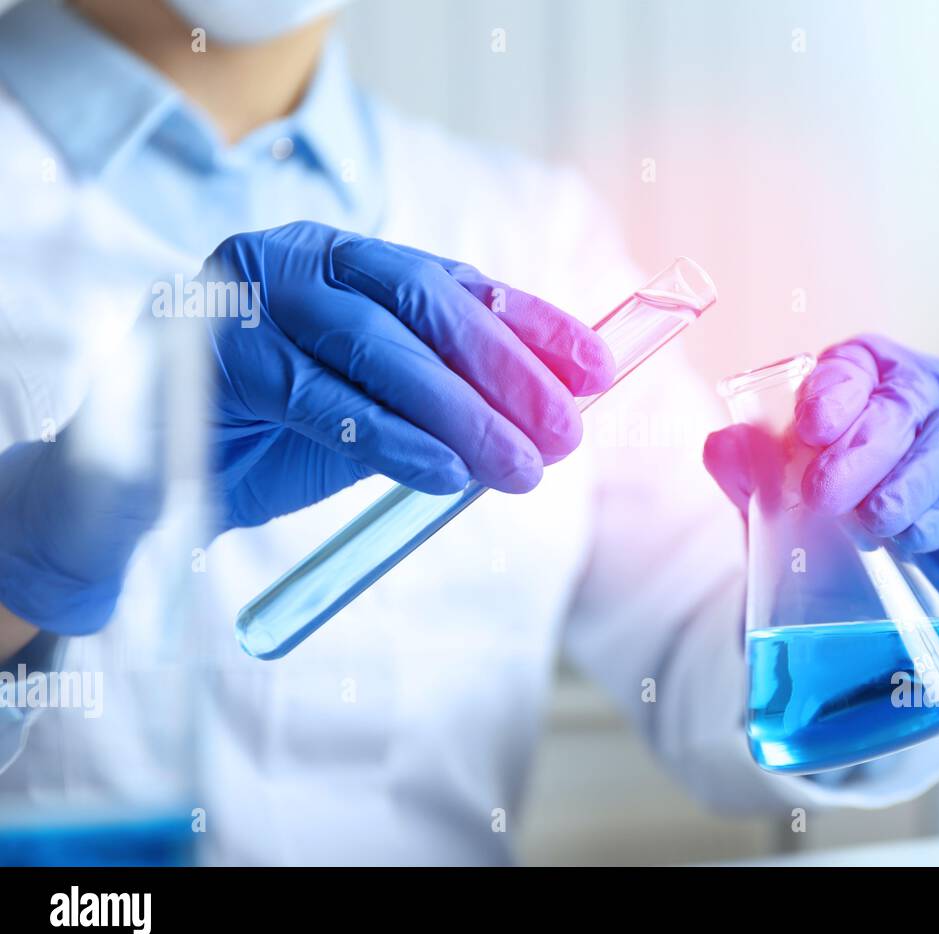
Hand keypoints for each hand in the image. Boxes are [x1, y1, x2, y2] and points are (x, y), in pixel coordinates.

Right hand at [0, 221, 614, 634]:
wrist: (148, 479)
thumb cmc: (274, 437)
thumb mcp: (378, 412)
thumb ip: (447, 402)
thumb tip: (552, 418)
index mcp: (345, 259)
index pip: (456, 282)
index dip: (534, 324)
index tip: (598, 369)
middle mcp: (298, 258)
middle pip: (424, 302)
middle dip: (508, 370)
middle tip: (567, 433)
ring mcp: (250, 297)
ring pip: (378, 347)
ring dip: (461, 412)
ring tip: (521, 469)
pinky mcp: (212, 354)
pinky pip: (319, 398)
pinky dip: (391, 437)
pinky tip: (446, 474)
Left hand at [704, 334, 938, 600]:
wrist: (875, 578)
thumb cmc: (828, 511)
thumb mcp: (776, 493)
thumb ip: (748, 468)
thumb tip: (722, 447)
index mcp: (867, 376)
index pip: (853, 365)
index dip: (833, 391)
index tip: (809, 426)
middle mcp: (923, 393)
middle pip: (900, 405)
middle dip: (861, 450)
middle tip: (823, 494)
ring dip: (906, 485)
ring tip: (871, 521)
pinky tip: (909, 540)